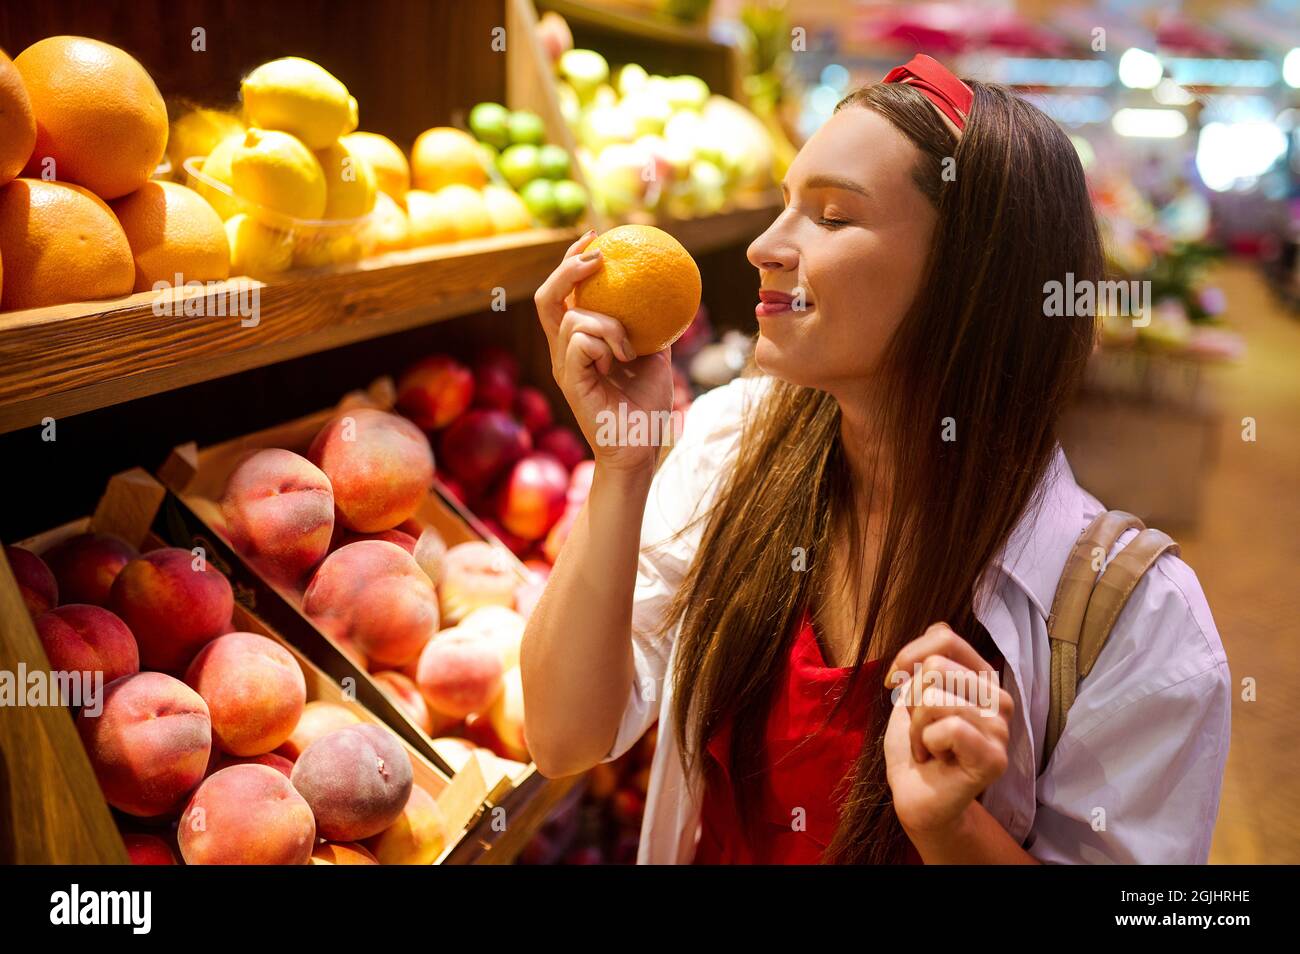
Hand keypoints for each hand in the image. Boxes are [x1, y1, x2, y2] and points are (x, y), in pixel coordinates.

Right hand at [534, 230, 674, 476]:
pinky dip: (605, 344)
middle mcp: (565, 351)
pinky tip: (622, 362)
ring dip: (609, 325)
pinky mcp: (569, 381)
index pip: (564, 294)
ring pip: (573, 318)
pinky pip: (580, 342)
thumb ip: (652, 327)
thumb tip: (670, 295)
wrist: (640, 449)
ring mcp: (564, 366)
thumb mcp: (655, 356)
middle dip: (568, 269)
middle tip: (598, 256)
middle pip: (547, 297)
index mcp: (579, 343)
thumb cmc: (646, 407)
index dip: (571, 260)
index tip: (595, 237)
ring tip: (629, 350)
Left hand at [881, 623, 1013, 834]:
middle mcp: (999, 698)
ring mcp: (1001, 729)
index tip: (896, 682)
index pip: (943, 636)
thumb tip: (937, 632)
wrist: (915, 796)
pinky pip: (948, 728)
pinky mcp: (995, 758)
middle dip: (911, 700)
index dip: (909, 656)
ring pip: (936, 699)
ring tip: (929, 747)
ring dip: (916, 728)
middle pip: (937, 666)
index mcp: (981, 677)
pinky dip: (927, 744)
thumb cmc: (916, 745)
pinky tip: (936, 759)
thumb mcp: (913, 692)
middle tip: (921, 729)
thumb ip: (926, 660)